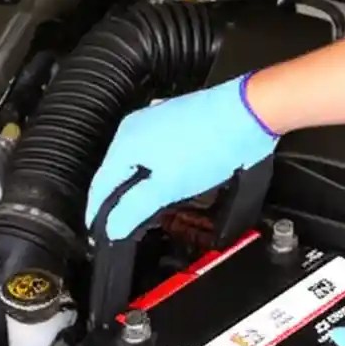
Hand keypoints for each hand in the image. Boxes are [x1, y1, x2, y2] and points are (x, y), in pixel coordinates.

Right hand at [85, 73, 279, 239]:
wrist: (247, 115)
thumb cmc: (211, 143)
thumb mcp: (167, 187)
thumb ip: (135, 209)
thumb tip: (113, 226)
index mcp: (126, 141)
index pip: (101, 184)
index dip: (98, 212)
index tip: (98, 230)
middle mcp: (136, 127)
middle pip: (117, 172)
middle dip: (119, 200)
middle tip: (122, 224)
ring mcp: (157, 121)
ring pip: (138, 161)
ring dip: (139, 186)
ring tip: (144, 208)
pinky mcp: (177, 121)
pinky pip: (156, 151)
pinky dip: (157, 171)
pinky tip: (169, 182)